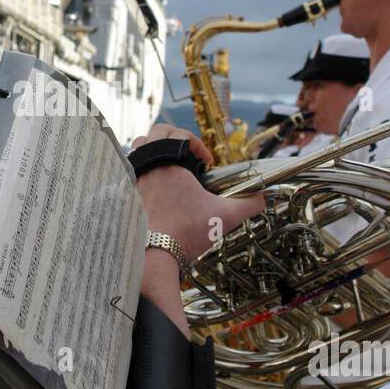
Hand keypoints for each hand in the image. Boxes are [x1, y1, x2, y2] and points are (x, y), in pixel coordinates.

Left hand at [131, 124, 264, 263]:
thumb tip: (262, 199)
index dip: (197, 142)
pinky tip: (158, 186)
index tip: (206, 161)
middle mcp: (148, 167)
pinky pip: (130, 169)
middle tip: (188, 156)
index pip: (180, 134)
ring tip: (171, 166)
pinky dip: (143, 169)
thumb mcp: (225, 216)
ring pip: (138, 148)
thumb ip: (248, 204)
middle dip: (174, 138)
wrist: (156, 255)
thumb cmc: (187, 233)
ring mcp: (135, 179)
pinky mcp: (127, 194)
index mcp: (170, 164)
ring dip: (154, 149)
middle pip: (155, 133)